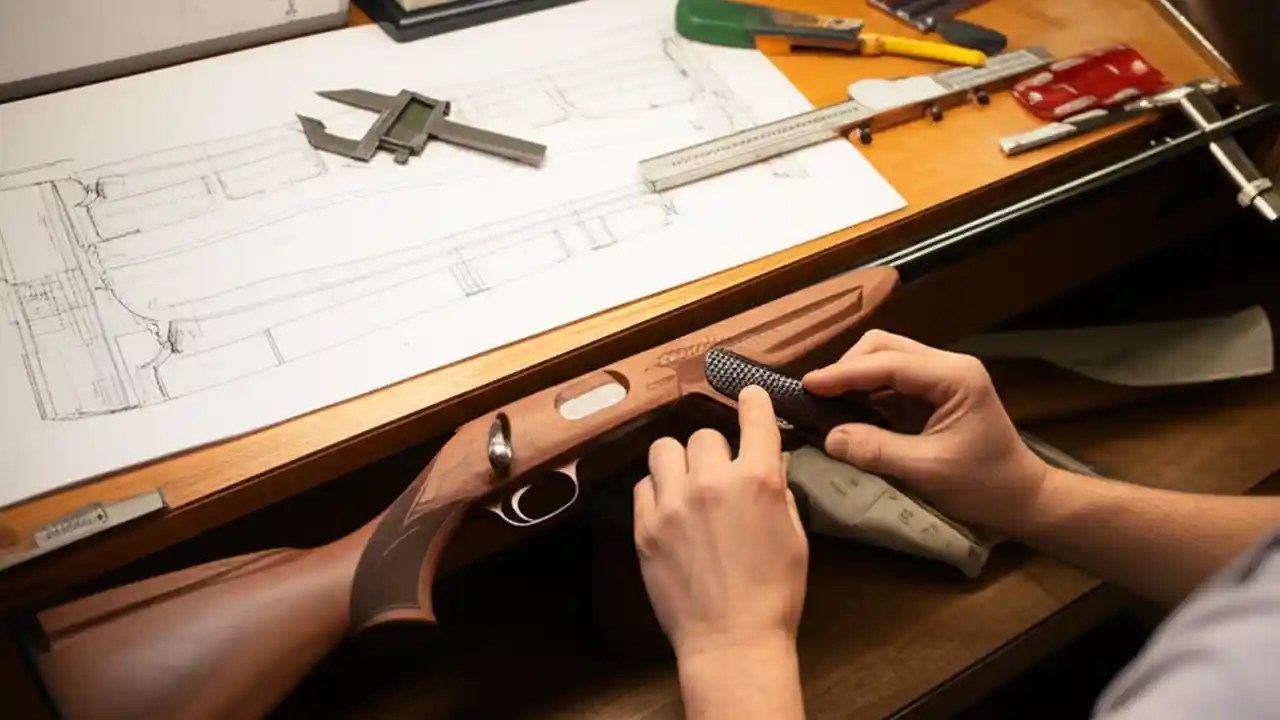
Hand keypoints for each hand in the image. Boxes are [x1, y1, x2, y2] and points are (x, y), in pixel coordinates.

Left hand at [633, 386, 807, 660]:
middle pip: (704, 435)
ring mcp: (673, 503)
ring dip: (678, 462)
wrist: (732, 641)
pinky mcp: (645, 527)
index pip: (754, 417)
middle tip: (718, 475)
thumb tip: (770, 461)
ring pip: (665, 449)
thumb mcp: (795, 537)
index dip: (753, 400)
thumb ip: (780, 491)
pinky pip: (643, 485)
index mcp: (758, 481)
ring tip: (685, 485)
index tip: (748, 395)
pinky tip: (669, 511)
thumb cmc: (774, 595)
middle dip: (714, 451)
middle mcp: (712, 482)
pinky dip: (656, 491)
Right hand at [802, 330, 1051, 532]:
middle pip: (883, 347)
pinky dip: (864, 393)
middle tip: (817, 397)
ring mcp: (939, 378)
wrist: (1022, 499)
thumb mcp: (928, 471)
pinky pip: (888, 382)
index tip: (808, 385)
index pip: (888, 363)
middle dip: (848, 368)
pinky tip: (847, 413)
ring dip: (854, 379)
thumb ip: (877, 450)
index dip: (844, 373)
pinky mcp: (930, 395)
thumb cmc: (984, 485)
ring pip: (884, 359)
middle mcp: (947, 366)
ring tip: (826, 404)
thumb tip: (828, 437)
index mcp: (955, 377)